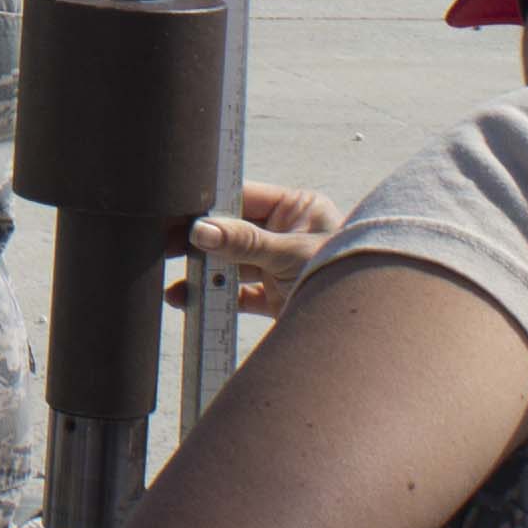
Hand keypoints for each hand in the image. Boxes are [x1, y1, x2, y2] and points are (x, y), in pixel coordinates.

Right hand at [174, 181, 345, 319]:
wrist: (362, 330)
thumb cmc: (341, 273)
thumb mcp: (290, 253)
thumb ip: (243, 241)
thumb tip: (200, 230)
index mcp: (297, 209)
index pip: (244, 198)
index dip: (212, 206)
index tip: (178, 212)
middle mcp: (286, 234)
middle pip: (233, 232)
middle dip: (201, 242)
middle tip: (165, 246)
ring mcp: (278, 266)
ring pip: (231, 265)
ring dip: (204, 274)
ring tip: (175, 282)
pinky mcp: (275, 297)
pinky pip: (237, 295)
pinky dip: (215, 299)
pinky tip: (189, 299)